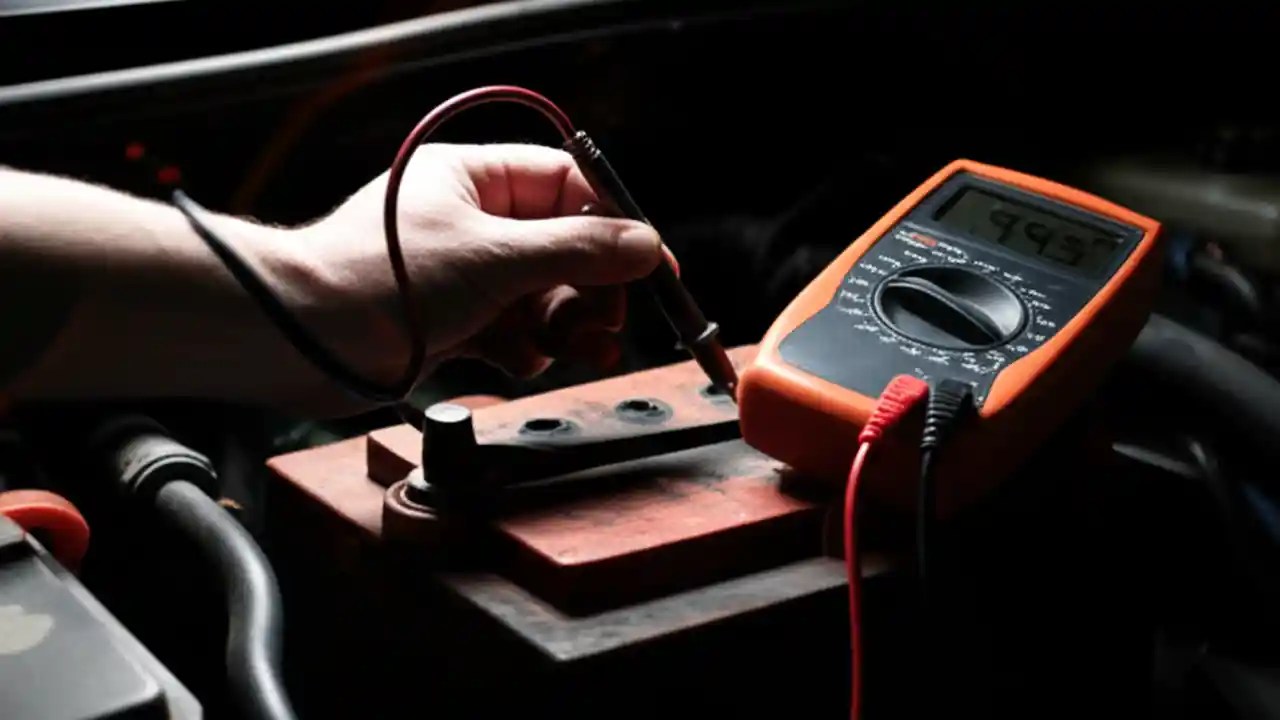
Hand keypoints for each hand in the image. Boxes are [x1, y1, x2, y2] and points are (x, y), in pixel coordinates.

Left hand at [293, 143, 664, 395]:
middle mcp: (469, 222)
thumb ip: (579, 251)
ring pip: (539, 296)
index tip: (650, 263)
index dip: (613, 224)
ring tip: (580, 349)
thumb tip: (644, 245)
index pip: (565, 187)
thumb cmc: (378, 279)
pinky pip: (511, 332)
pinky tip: (522, 361)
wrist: (303, 340)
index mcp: (473, 179)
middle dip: (590, 288)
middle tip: (609, 322)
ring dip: (565, 325)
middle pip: (560, 248)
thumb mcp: (497, 257)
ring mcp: (460, 274)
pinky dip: (525, 349)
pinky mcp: (450, 322)